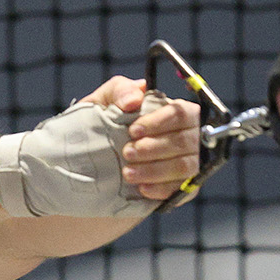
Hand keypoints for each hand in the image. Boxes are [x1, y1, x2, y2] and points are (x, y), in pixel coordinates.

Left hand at [77, 76, 201, 202]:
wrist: (91, 157)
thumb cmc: (105, 122)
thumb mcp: (105, 101)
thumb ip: (120, 91)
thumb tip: (135, 100)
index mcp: (175, 111)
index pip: (181, 113)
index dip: (159, 122)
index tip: (133, 131)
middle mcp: (188, 135)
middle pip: (184, 141)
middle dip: (154, 148)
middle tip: (127, 153)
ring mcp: (189, 161)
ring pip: (184, 166)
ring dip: (155, 170)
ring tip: (128, 173)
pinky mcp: (183, 185)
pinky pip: (181, 189)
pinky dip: (162, 189)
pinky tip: (142, 188)